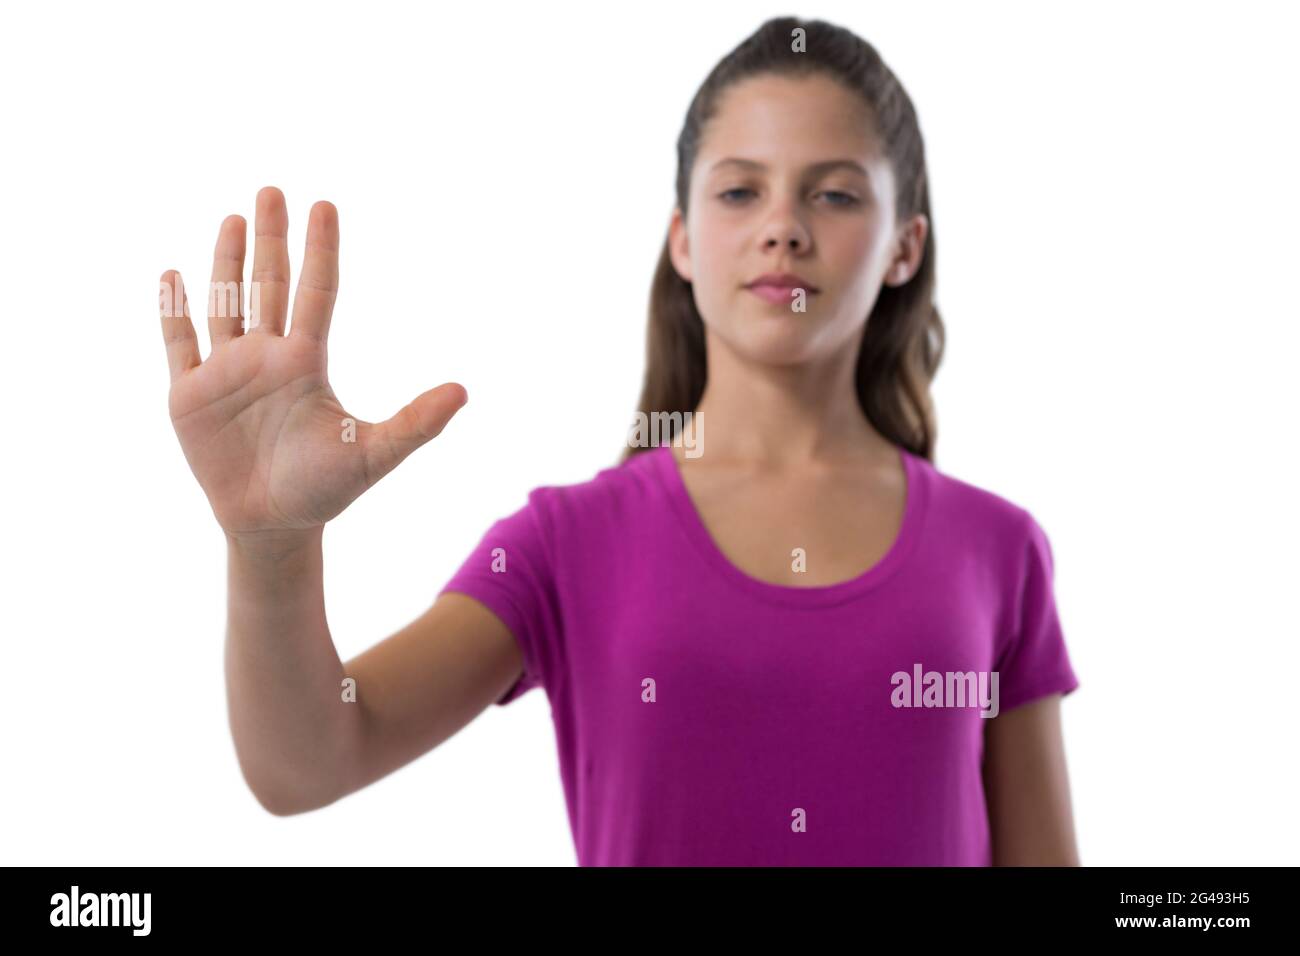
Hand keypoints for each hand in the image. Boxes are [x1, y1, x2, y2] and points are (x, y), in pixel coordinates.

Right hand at [159, 187, 465, 540]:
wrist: (274, 526)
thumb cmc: (326, 488)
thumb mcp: (374, 453)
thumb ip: (416, 423)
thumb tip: (464, 391)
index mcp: (307, 361)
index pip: (317, 292)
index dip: (320, 250)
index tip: (325, 204)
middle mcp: (267, 356)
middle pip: (268, 285)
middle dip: (270, 238)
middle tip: (272, 189)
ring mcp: (226, 372)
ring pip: (225, 303)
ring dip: (227, 262)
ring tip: (235, 218)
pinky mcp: (189, 395)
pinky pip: (178, 343)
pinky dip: (173, 311)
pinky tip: (171, 275)